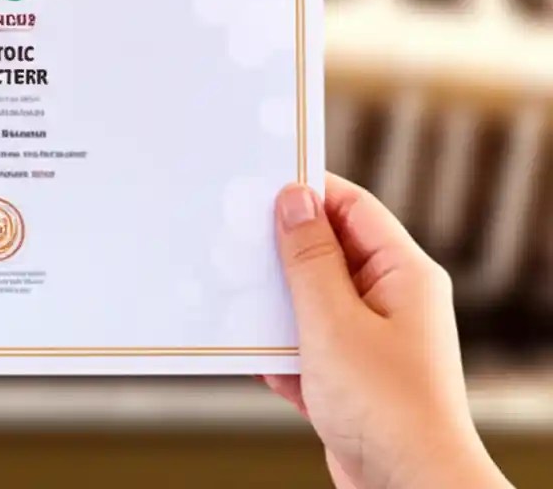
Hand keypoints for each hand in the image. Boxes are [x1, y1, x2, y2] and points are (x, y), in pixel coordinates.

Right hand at [264, 174, 510, 488]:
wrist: (408, 487)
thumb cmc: (386, 408)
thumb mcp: (332, 321)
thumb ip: (309, 258)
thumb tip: (294, 200)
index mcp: (403, 274)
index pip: (352, 207)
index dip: (307, 192)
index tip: (258, 185)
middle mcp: (393, 301)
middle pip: (328, 252)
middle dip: (281, 253)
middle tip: (234, 244)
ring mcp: (373, 340)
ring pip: (312, 302)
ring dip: (276, 308)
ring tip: (240, 308)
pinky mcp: (353, 377)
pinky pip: (307, 346)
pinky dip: (283, 352)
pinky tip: (264, 363)